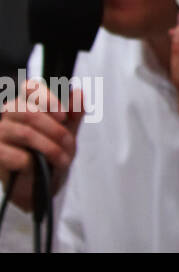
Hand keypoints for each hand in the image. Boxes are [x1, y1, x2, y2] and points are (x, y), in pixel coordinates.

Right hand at [0, 80, 82, 211]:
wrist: (42, 185)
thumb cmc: (53, 154)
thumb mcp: (69, 132)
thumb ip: (75, 113)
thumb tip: (78, 92)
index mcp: (28, 104)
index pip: (31, 87)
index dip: (47, 98)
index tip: (63, 116)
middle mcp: (10, 115)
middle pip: (29, 111)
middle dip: (54, 129)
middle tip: (67, 142)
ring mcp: (0, 133)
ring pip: (25, 133)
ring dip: (49, 148)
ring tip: (61, 159)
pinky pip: (14, 154)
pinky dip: (32, 163)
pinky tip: (38, 168)